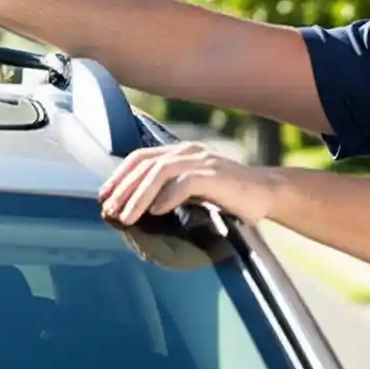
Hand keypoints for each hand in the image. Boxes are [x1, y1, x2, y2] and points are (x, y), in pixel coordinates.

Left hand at [97, 142, 279, 226]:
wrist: (265, 193)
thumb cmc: (228, 195)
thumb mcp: (193, 189)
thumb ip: (169, 189)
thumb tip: (137, 206)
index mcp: (180, 151)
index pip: (141, 157)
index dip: (119, 176)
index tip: (104, 196)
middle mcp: (188, 151)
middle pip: (146, 164)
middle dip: (123, 188)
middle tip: (109, 210)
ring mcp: (202, 161)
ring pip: (160, 172)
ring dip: (139, 196)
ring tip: (127, 217)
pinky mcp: (215, 175)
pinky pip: (185, 182)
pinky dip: (168, 196)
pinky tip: (157, 212)